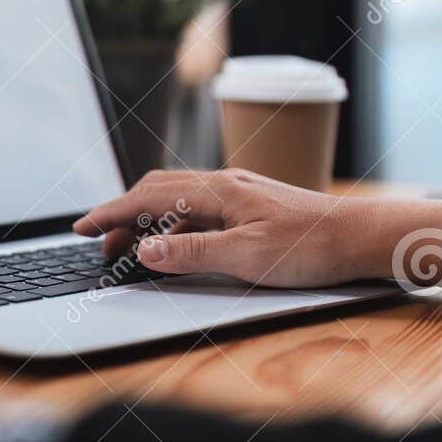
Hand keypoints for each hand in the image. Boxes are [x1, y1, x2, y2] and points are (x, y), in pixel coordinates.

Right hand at [72, 168, 441, 287]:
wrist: (361, 237)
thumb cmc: (311, 248)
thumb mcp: (246, 258)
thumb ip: (191, 253)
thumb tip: (144, 249)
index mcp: (217, 191)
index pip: (148, 197)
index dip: (111, 214)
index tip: (81, 229)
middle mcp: (224, 184)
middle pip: (156, 190)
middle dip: (123, 215)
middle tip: (102, 245)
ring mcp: (238, 192)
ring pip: (177, 198)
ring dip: (148, 219)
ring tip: (132, 248)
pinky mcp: (250, 204)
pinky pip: (198, 207)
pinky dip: (174, 223)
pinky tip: (177, 244)